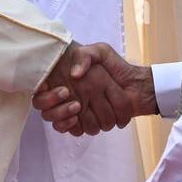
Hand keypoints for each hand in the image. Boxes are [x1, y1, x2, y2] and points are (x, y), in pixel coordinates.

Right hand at [33, 42, 156, 136]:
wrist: (136, 86)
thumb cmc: (117, 67)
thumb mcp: (101, 51)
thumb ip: (85, 56)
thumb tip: (74, 75)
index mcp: (69, 80)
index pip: (45, 92)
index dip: (45, 93)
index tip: (55, 88)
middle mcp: (69, 95)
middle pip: (49, 109)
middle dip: (58, 105)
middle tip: (68, 97)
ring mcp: (76, 111)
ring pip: (58, 120)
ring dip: (64, 114)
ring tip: (76, 106)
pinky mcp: (85, 123)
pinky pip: (70, 130)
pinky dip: (71, 126)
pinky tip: (76, 118)